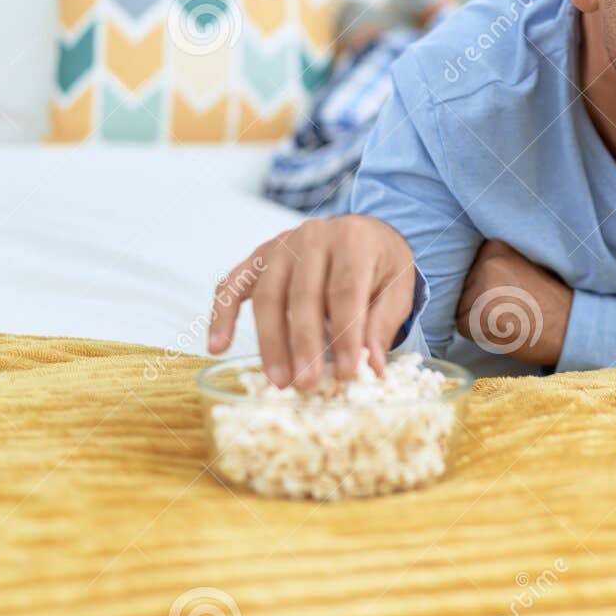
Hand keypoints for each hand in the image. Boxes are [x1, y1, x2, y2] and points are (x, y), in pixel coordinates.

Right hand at [207, 215, 416, 388]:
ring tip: (278, 380)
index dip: (345, 334)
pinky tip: (217, 347)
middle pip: (302, 295)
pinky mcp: (258, 257)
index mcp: (354, 240)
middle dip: (304, 344)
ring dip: (270, 341)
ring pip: (267, 295)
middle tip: (306, 384)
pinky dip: (221, 315)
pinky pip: (232, 284)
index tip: (347, 373)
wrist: (365, 232)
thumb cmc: (382, 265)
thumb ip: (382, 324)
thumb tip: (371, 368)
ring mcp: (281, 244)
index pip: (345, 290)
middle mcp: (314, 236)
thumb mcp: (397, 289)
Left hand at [456, 239, 571, 365]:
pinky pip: (462, 327)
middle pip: (463, 287)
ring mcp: (481, 289)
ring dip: (478, 318)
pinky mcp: (478, 316)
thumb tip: (465, 269)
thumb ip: (497, 263)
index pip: (468, 267)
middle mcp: (486, 263)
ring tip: (509, 318)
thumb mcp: (524, 265)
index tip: (505, 292)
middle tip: (510, 307)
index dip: (483, 285)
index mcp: (496, 247)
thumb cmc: (550, 300)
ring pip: (461, 308)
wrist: (570, 326)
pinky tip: (504, 330)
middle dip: (479, 302)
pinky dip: (478, 334)